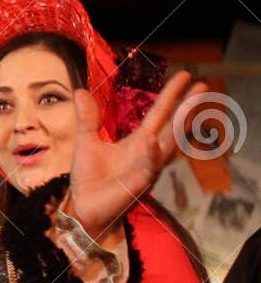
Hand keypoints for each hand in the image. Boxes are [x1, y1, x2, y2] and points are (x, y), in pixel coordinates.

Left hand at [67, 70, 202, 239]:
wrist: (82, 206)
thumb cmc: (89, 178)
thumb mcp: (87, 142)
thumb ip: (88, 118)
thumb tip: (80, 91)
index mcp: (140, 141)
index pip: (160, 113)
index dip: (172, 95)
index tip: (186, 75)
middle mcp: (150, 153)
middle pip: (173, 126)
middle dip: (188, 107)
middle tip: (203, 85)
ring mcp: (147, 168)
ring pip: (168, 145)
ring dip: (178, 126)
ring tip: (190, 104)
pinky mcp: (138, 184)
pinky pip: (148, 167)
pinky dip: (150, 155)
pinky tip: (152, 140)